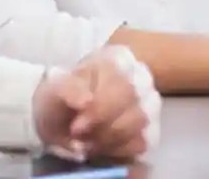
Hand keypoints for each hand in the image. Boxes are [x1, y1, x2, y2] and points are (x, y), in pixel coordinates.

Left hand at [33, 46, 160, 161]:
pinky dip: (117, 150)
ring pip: (140, 125)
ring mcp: (150, 104)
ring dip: (109, 139)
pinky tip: (101, 145)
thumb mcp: (57, 88)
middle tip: (79, 136)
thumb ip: (69, 90)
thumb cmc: (66, 96)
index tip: (75, 127)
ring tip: (87, 141)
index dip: (99, 110)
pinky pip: (141, 143)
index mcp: (119, 59)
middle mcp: (142, 78)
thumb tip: (86, 102)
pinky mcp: (152, 129)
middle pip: (135, 106)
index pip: (121, 84)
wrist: (68, 111)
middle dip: (103, 128)